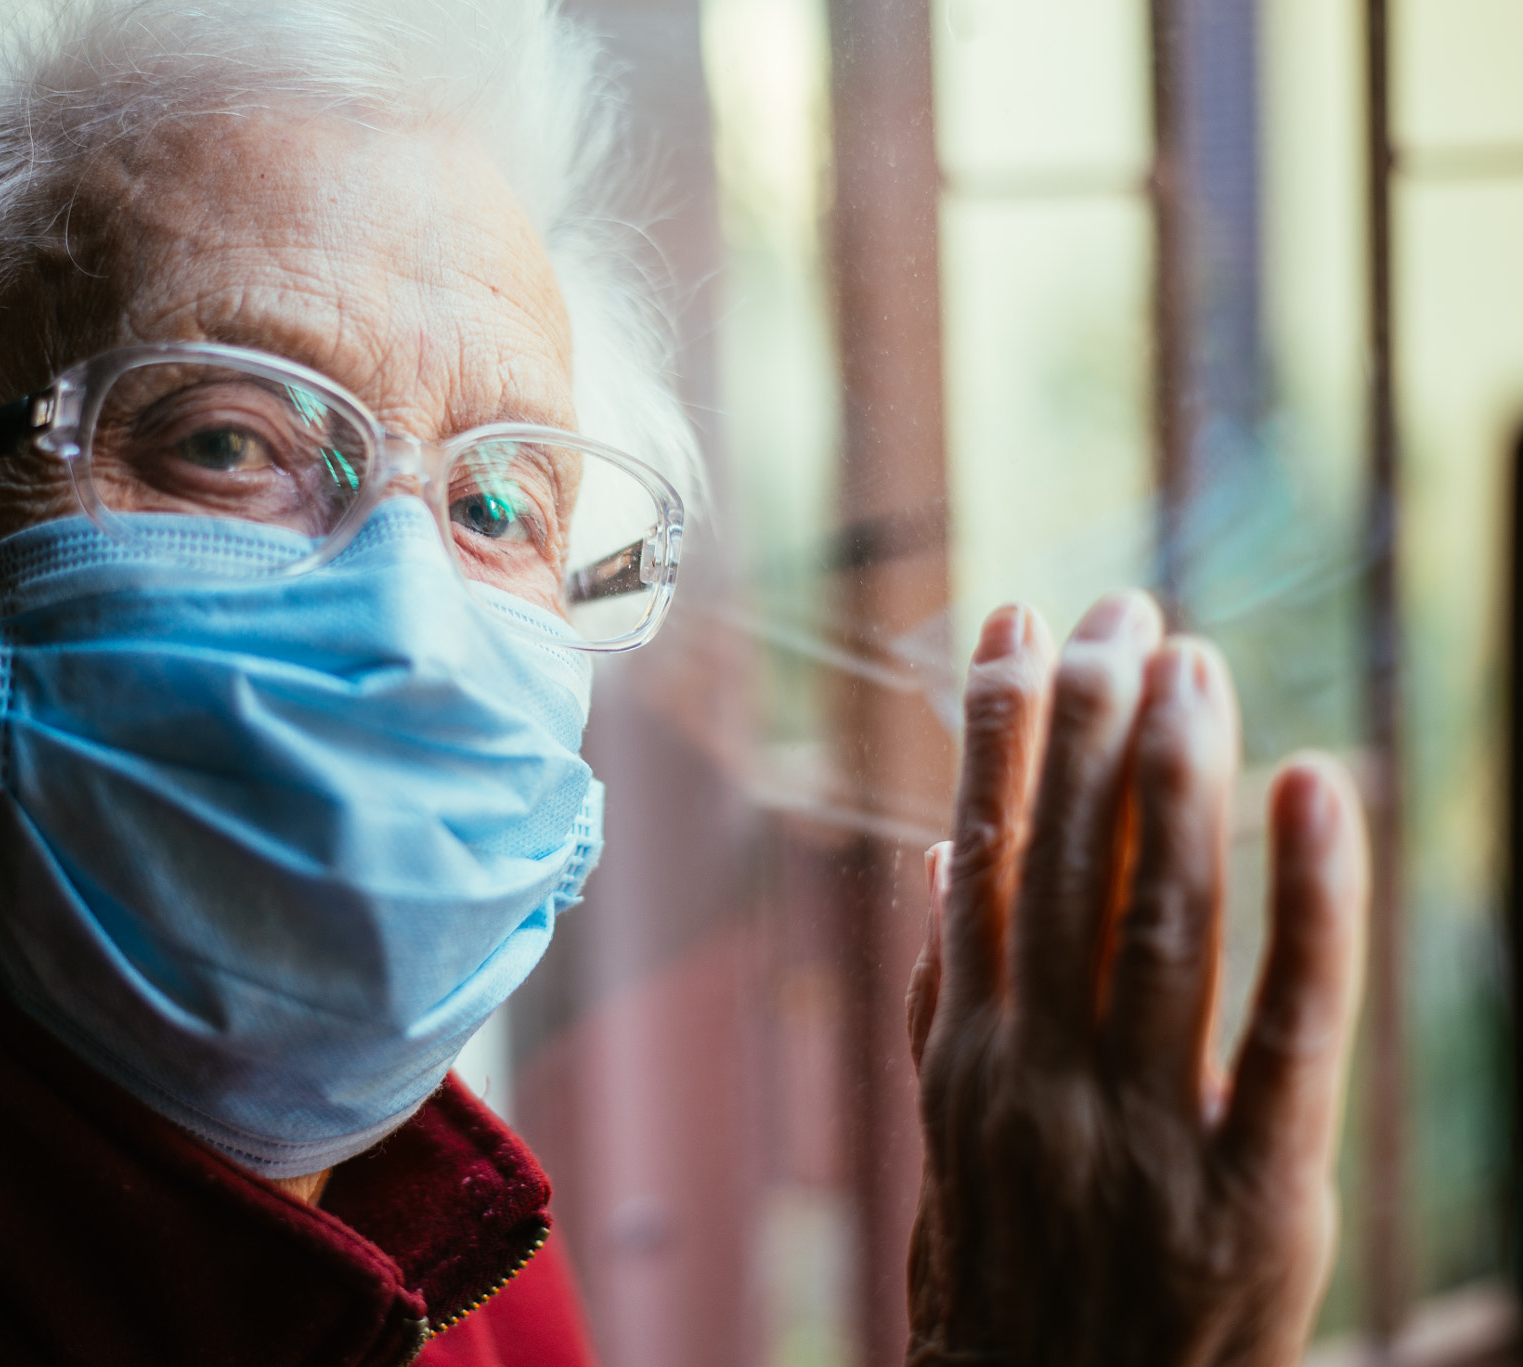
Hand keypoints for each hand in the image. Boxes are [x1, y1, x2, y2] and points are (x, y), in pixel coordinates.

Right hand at [905, 594, 1368, 1366]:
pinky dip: (1306, 900)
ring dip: (1176, 775)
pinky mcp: (1252, 1194)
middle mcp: (1038, 1077)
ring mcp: (1140, 1133)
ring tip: (1194, 662)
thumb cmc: (1005, 1284)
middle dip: (1094, 721)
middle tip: (1128, 611)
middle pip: (1067, 864)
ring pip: (1159, 917)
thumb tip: (942, 860)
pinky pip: (1289, 1025)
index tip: (1019, 622)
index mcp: (968, 1056)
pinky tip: (1315, 785)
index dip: (998, 733)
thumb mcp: (950, 1141)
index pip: (980, 857)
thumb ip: (948, 997)